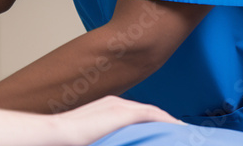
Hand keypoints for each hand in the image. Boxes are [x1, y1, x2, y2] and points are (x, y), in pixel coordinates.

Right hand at [53, 96, 181, 144]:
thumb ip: (104, 136)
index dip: (153, 123)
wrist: (57, 134)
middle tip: (181, 133)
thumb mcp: (91, 136)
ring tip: (185, 132)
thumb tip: (108, 140)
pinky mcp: (125, 112)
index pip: (137, 115)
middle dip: (164, 122)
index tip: (165, 134)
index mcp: (107, 108)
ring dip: (169, 122)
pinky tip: (179, 129)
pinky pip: (154, 115)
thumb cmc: (68, 139)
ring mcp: (120, 105)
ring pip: (153, 113)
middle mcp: (115, 102)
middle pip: (148, 112)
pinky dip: (168, 121)